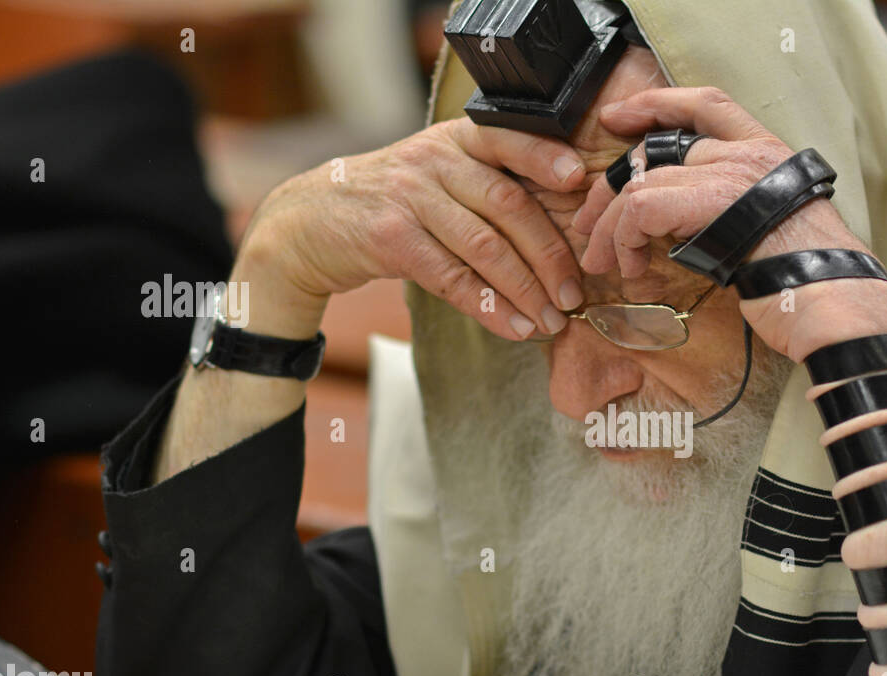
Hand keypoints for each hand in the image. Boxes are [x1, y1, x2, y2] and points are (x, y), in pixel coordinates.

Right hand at [233, 119, 589, 340]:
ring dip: (525, 290)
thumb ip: (485, 186)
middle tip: (576, 294)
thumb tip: (561, 233)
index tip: (579, 182)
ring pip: (484, 247)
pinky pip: (452, 278)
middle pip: (508, 205)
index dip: (544, 157)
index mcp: (454, 140)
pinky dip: (489, 307)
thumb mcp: (434, 175)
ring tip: (551, 321)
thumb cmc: (392, 202)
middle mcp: (433, 160)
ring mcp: (409, 198)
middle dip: (550, 255)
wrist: (307, 221)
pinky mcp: (389, 238)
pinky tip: (513, 327)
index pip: (507, 138)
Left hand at [572, 86, 886, 360]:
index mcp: (767, 155)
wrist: (836, 304)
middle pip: (658, 151)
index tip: (620, 119)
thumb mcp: (768, 234)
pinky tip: (633, 269)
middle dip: (610, 191)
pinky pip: (644, 206)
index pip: (707, 105)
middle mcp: (750, 153)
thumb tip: (676, 233)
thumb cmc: (809, 286)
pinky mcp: (714, 201)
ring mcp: (734, 173)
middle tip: (589, 228)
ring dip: (612, 229)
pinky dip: (626, 240)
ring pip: (642, 183)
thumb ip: (727, 216)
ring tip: (606, 264)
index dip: (658, 105)